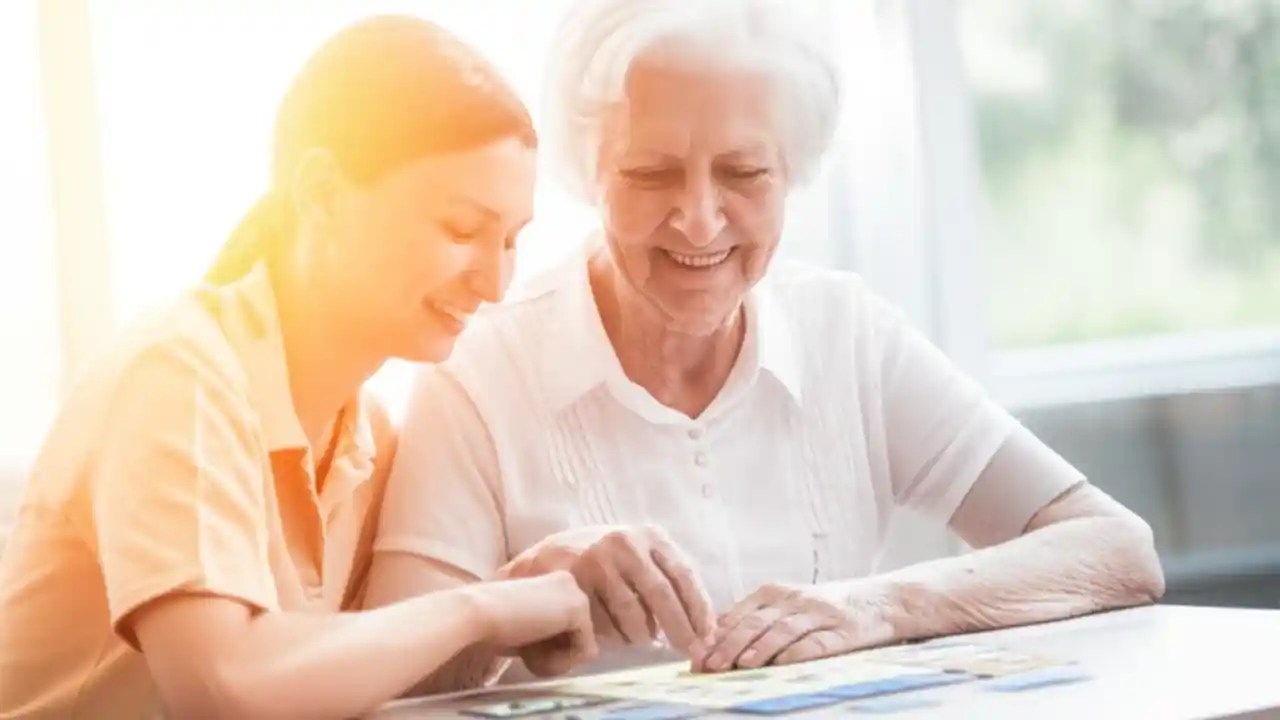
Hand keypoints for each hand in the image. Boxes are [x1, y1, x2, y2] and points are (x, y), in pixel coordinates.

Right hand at [464, 571, 597, 676]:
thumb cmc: (490, 626)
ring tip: (528, 654)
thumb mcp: (527, 628)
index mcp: (555, 583)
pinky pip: (586, 651)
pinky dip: (560, 663)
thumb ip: (549, 633)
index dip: (547, 648)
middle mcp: (570, 582)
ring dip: (555, 661)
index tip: (521, 645)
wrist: (474, 615)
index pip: (570, 629)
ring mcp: (576, 592)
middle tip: (526, 654)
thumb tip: (578, 654)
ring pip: (584, 647)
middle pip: (580, 638)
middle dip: (554, 656)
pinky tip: (533, 654)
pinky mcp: (578, 607)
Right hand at [500, 525, 714, 653]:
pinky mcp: (575, 579)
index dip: (699, 607)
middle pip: (662, 594)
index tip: (706, 633)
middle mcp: (625, 541)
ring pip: (633, 613)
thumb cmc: (595, 564)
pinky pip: (605, 622)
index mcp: (647, 534)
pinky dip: (615, 636)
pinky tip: (615, 636)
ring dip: (642, 635)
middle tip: (689, 651)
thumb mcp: (632, 555)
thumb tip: (697, 620)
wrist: (541, 562)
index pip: (683, 573)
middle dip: (680, 628)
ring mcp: (599, 559)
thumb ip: (662, 575)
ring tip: (641, 639)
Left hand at [691, 583, 895, 672]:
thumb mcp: (788, 605)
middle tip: (709, 664)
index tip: (695, 655)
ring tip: (739, 664)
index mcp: (776, 592)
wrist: (882, 600)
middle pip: (756, 621)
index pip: (739, 612)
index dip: (716, 634)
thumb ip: (755, 617)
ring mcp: (820, 614)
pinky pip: (817, 642)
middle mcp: (795, 599)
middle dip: (729, 644)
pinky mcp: (843, 631)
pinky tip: (782, 664)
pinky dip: (797, 653)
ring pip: (782, 630)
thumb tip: (713, 637)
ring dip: (758, 648)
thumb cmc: (826, 608)